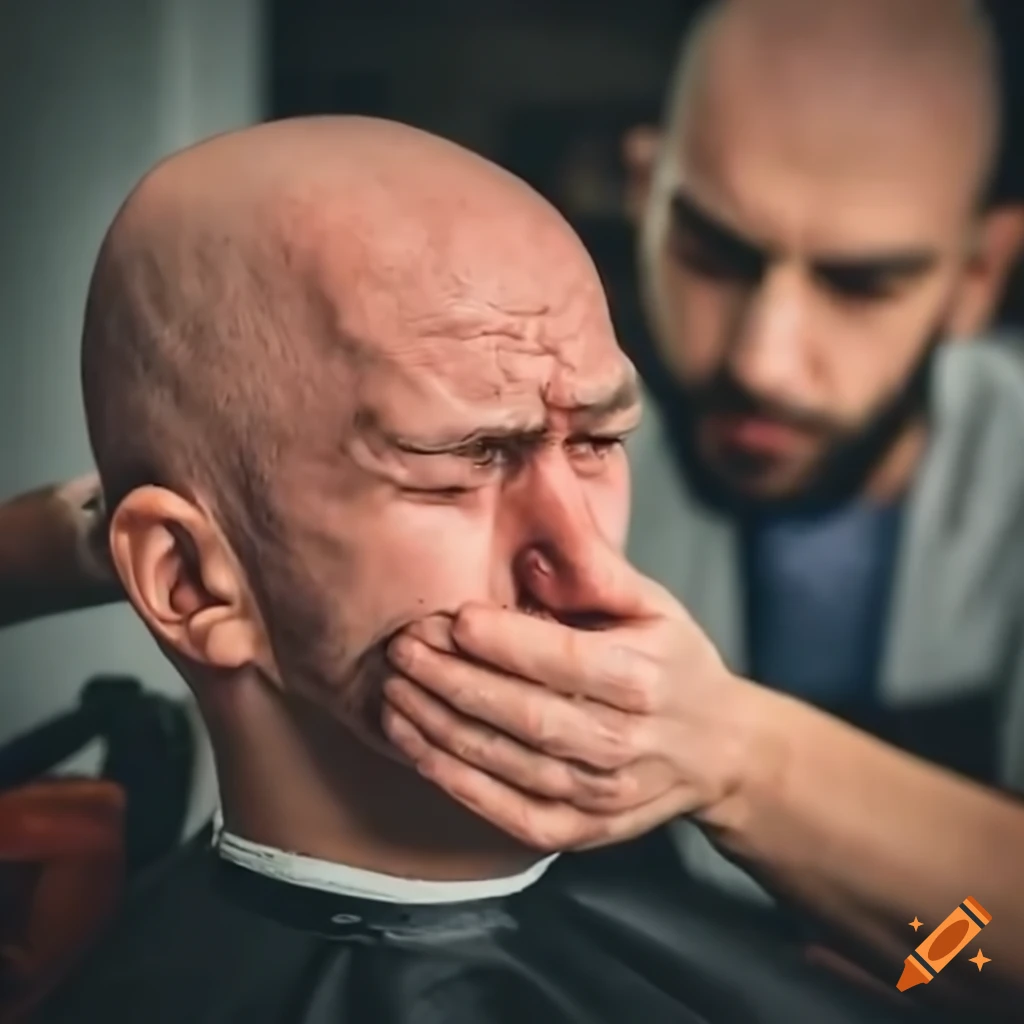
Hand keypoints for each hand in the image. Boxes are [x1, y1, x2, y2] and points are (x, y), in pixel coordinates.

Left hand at [381, 538, 757, 851]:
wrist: (719, 750)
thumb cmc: (673, 663)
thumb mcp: (650, 601)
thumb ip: (591, 560)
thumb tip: (540, 502)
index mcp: (642, 677)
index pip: (563, 659)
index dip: (503, 641)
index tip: (452, 618)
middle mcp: (624, 741)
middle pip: (526, 714)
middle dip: (454, 682)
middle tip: (402, 652)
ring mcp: (603, 794)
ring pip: (509, 764)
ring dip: (441, 731)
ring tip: (393, 695)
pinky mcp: (584, 830)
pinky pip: (513, 815)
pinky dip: (461, 786)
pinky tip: (419, 751)